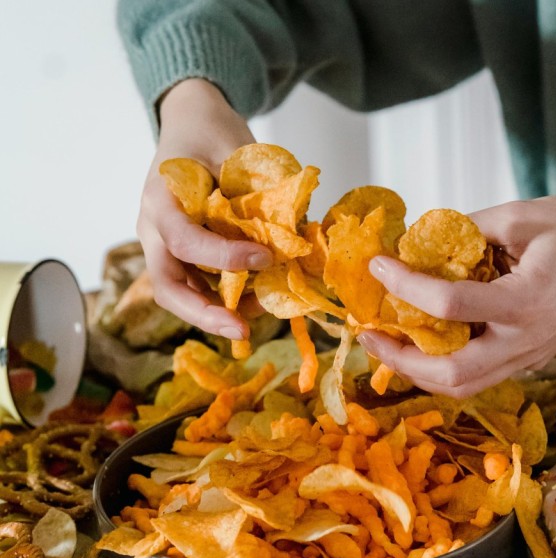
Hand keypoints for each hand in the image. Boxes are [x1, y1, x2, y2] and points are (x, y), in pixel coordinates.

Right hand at [136, 78, 272, 339]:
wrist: (191, 120)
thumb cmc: (211, 130)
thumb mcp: (236, 150)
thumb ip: (257, 192)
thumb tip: (294, 236)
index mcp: (160, 197)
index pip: (183, 240)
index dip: (223, 257)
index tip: (265, 258)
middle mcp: (153, 227)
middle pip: (167, 285)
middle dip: (204, 313)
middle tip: (243, 332)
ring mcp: (164, 243)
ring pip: (181, 293)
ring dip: (219, 311)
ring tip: (264, 310)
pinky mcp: (183, 252)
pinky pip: (199, 284)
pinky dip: (227, 298)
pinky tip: (260, 297)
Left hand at [357, 196, 555, 397]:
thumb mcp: (520, 216)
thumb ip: (464, 232)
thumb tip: (415, 245)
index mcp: (526, 301)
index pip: (449, 304)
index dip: (404, 284)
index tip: (379, 265)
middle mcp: (526, 342)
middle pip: (453, 375)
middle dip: (402, 360)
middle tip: (370, 333)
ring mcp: (530, 356)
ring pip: (465, 386)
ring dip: (420, 372)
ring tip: (389, 344)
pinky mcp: (530, 358)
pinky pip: (480, 375)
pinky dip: (444, 366)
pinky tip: (424, 343)